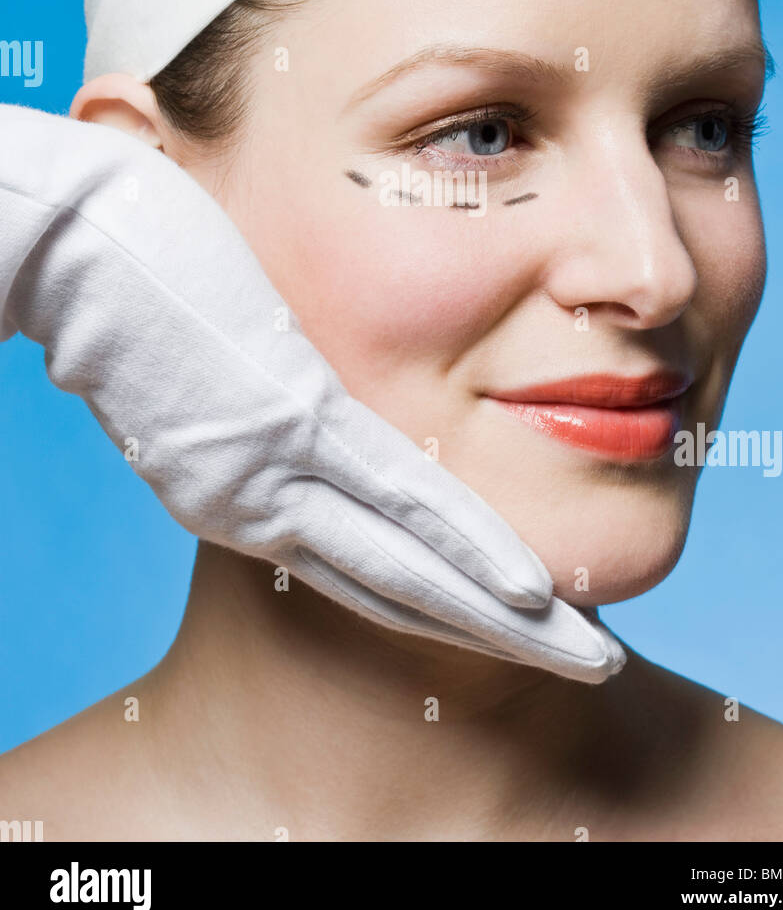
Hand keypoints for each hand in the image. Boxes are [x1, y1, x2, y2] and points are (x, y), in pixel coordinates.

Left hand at [0, 103, 625, 681]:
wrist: (74, 246)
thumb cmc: (132, 281)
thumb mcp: (201, 370)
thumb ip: (259, 400)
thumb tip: (300, 391)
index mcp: (232, 498)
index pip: (362, 574)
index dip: (445, 610)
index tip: (514, 629)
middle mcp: (254, 511)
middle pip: (398, 593)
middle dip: (495, 636)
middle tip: (581, 663)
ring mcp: (273, 475)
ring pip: (411, 564)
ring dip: (503, 615)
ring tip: (579, 649)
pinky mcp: (289, 427)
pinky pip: (401, 500)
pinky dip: (469, 550)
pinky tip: (526, 586)